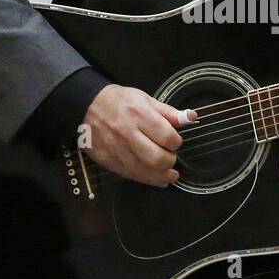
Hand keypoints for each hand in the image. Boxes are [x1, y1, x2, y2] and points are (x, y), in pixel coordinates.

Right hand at [81, 85, 195, 187]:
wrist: (86, 106)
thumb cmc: (120, 101)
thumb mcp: (145, 99)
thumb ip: (169, 112)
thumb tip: (191, 117)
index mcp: (138, 114)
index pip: (167, 136)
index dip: (176, 142)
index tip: (174, 141)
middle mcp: (127, 133)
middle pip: (157, 158)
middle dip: (170, 161)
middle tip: (171, 157)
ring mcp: (116, 150)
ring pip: (145, 172)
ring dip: (162, 176)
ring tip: (169, 173)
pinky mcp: (108, 161)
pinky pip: (132, 176)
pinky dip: (148, 180)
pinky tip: (157, 178)